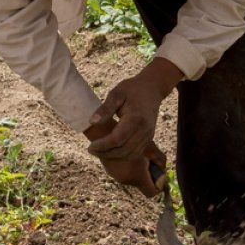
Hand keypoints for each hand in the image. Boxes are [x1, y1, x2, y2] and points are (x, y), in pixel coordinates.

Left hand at [84, 58, 181, 193]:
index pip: (118, 139)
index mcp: (136, 118)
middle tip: (91, 151)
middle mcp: (144, 130)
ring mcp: (148, 135)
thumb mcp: (117, 93)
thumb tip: (93, 122)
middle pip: (124, 151)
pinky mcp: (149, 138)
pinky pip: (136, 152)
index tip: (90, 147)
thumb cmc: (132, 88)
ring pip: (131, 154)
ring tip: (98, 153)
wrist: (154, 87)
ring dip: (114, 157)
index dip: (103, 146)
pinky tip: (110, 153)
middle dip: (106, 154)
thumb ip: (105, 108)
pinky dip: (123, 155)